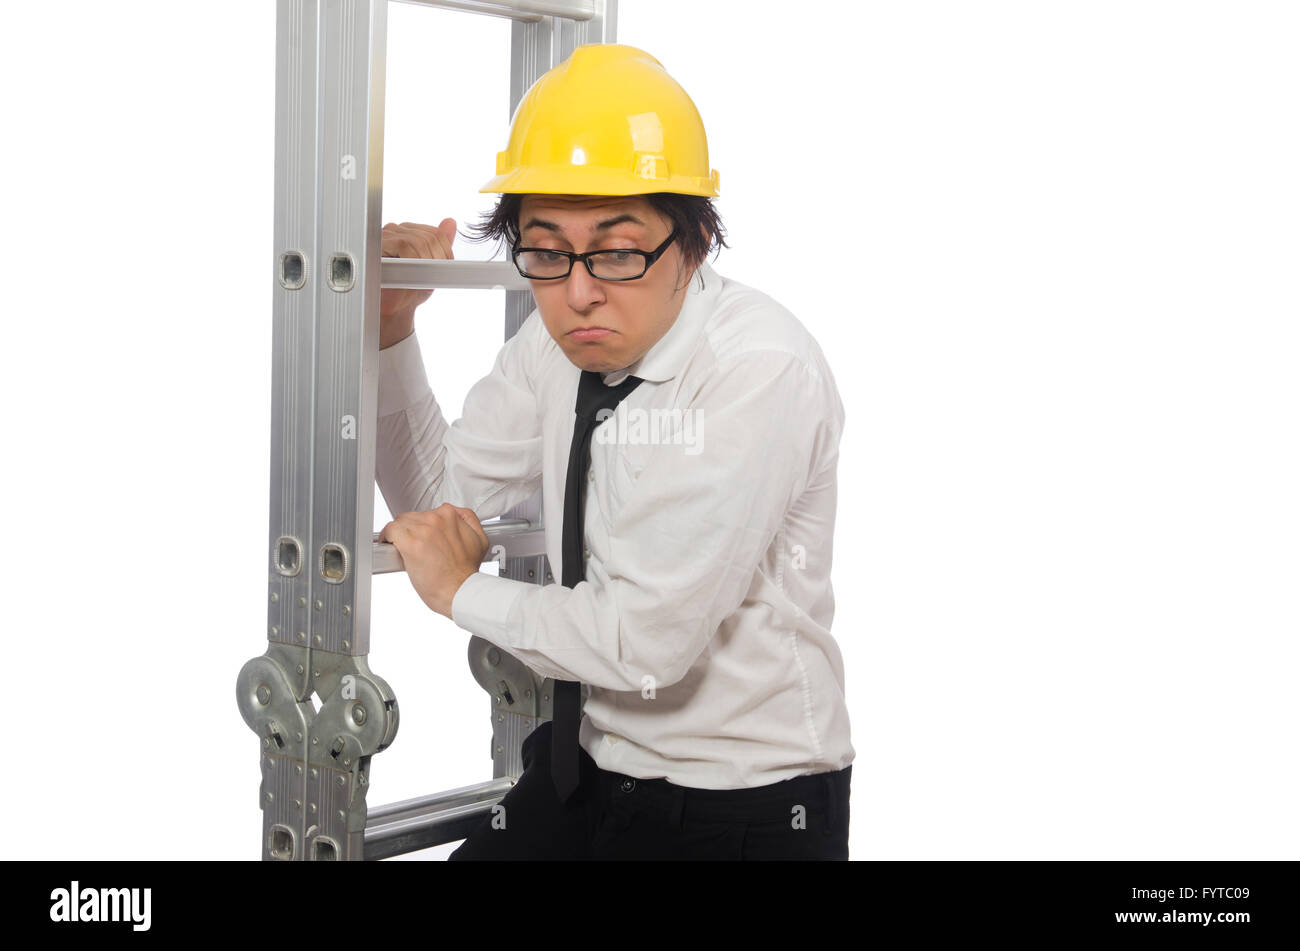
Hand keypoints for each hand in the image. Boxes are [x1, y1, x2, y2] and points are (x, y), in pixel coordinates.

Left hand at [378, 503, 489, 618]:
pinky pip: (390, 530)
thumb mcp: (479, 540)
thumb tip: (456, 514)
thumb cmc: (465, 573)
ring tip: (403, 548)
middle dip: (412, 531)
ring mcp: (423, 530)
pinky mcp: (409, 543)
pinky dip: (387, 537)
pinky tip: (389, 545)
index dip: (424, 526)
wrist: (459, 591)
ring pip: (400, 523)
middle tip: (416, 546)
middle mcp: (437, 519)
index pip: (428, 512)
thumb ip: (468, 520)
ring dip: (400, 535)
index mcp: (451, 516)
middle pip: (412, 517)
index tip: (423, 536)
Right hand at [380, 218, 456, 347]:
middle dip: (437, 260)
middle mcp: (397, 230)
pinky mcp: (378, 244)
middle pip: (429, 237)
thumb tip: (451, 222)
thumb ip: (440, 245)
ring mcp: (386, 235)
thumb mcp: (431, 267)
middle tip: (433, 277)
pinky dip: (413, 261)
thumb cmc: (408, 288)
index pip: (436, 233)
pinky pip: (403, 245)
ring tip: (422, 278)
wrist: (392, 307)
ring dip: (426, 263)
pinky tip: (410, 274)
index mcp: (410, 232)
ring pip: (418, 241)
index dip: (445, 252)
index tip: (444, 269)